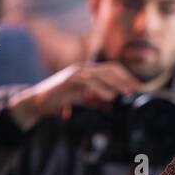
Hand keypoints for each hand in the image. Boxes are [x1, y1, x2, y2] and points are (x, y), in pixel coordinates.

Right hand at [7, 62, 139, 131]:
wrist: (37, 102)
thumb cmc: (59, 101)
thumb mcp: (81, 100)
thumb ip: (94, 100)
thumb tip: (110, 105)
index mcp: (87, 72)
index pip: (111, 70)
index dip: (126, 77)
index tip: (138, 87)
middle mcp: (83, 69)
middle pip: (110, 69)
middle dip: (126, 79)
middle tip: (138, 89)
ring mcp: (75, 73)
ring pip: (101, 74)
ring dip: (116, 83)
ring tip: (128, 92)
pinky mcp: (68, 80)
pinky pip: (88, 83)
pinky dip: (101, 89)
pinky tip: (109, 97)